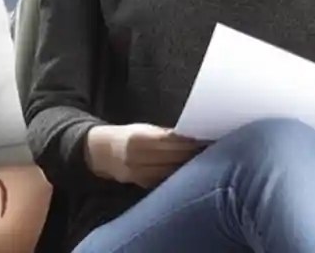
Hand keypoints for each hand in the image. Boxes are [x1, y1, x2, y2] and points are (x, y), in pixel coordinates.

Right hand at [85, 124, 202, 188]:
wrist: (104, 154)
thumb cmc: (128, 138)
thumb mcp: (143, 130)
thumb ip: (164, 135)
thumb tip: (190, 136)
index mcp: (138, 139)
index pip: (170, 142)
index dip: (189, 142)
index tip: (205, 139)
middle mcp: (137, 157)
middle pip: (173, 157)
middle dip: (192, 154)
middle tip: (211, 150)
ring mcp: (140, 173)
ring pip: (172, 171)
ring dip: (189, 166)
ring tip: (204, 161)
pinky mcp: (144, 184)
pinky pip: (166, 180)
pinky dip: (178, 174)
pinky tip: (190, 171)